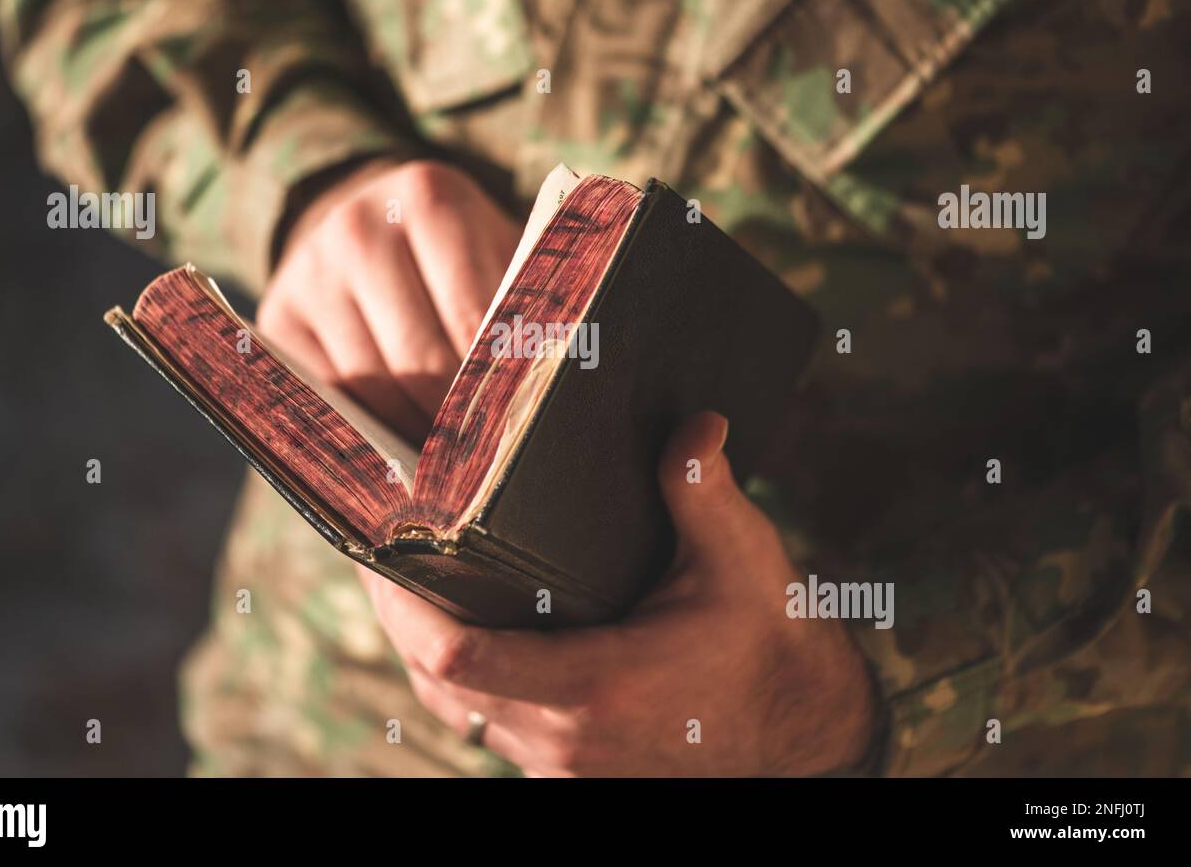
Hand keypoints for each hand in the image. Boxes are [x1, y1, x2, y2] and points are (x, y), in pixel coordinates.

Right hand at [257, 159, 520, 442]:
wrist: (364, 218)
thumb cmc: (455, 249)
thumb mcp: (497, 249)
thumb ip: (525, 299)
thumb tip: (552, 379)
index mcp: (430, 198)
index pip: (472, 318)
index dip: (498, 383)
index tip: (522, 426)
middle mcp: (359, 227)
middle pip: (421, 360)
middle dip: (460, 419)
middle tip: (490, 459)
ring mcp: (310, 272)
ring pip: (374, 387)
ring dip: (418, 431)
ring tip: (454, 461)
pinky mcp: (279, 317)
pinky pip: (331, 397)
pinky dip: (371, 430)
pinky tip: (404, 439)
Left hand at [359, 411, 877, 775]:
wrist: (809, 734)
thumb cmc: (773, 648)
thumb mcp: (742, 559)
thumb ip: (702, 488)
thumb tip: (693, 419)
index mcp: (598, 684)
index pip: (459, 656)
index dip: (402, 605)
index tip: (381, 548)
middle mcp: (567, 736)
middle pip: (437, 682)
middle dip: (400, 615)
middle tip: (383, 547)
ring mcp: (565, 763)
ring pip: (458, 710)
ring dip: (425, 649)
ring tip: (410, 580)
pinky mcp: (573, 770)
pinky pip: (489, 726)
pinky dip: (464, 678)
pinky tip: (468, 628)